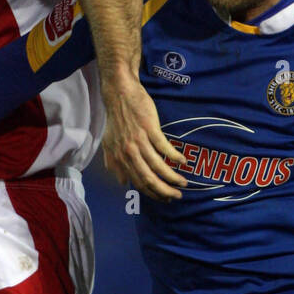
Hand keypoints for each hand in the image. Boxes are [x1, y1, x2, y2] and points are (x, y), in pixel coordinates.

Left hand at [100, 74, 187, 198]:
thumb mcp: (109, 144)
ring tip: (183, 183)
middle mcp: (129, 153)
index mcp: (120, 158)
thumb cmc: (116, 119)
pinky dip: (174, 156)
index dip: (152, 193)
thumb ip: (114, 164)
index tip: (164, 198)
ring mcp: (139, 141)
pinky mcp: (149, 128)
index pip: (138, 182)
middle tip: (177, 197)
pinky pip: (164, 147)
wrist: (120, 94)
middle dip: (164, 191)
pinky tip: (183, 162)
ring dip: (172, 177)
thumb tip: (122, 182)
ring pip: (158, 166)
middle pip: (148, 178)